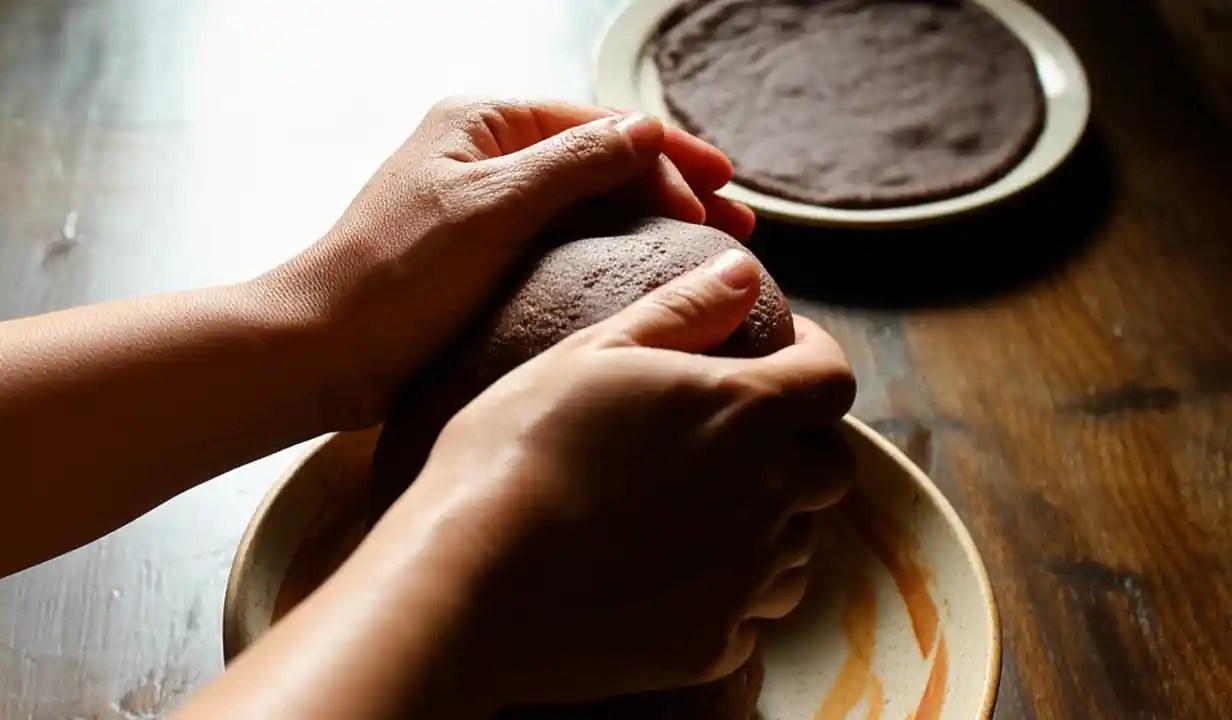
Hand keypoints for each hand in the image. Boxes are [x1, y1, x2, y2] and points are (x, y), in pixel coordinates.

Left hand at [255, 97, 755, 427]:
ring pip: (588, 200)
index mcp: (484, 121)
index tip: (724, 189)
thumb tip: (644, 129)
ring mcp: (485, 204)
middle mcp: (487, 154)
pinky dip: (613, 248)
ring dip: (649, 217)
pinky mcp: (483, 254)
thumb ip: (573, 163)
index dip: (669, 153)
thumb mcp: (493, 207)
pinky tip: (648, 273)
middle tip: (736, 223)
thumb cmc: (396, 275)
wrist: (324, 349)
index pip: (600, 124)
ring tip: (708, 245)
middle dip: (670, 185)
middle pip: (600, 158)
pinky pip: (565, 238)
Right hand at [367, 249, 855, 708]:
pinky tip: (671, 572)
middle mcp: (765, 495)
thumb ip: (680, 310)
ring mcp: (744, 577)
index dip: (814, 359)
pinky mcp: (714, 644)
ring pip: (798, 542)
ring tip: (698, 507)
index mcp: (742, 412)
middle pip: (829, 467)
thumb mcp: (588, 355)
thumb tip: (743, 272)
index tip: (780, 357)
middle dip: (798, 445)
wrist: (467, 581)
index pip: (832, 380)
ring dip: (771, 518)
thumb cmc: (516, 450)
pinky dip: (732, 588)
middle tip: (734, 438)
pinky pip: (753, 610)